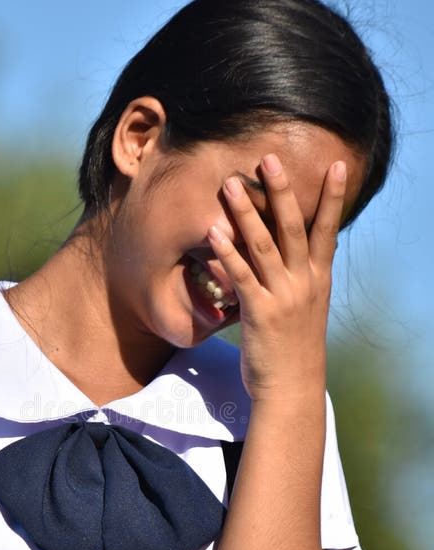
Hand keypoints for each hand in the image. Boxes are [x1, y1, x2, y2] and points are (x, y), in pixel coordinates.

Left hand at [208, 154, 347, 401]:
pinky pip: (241, 277)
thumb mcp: (304, 313)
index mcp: (317, 281)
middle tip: (269, 158)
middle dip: (282, 191)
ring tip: (231, 184)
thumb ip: (299, 284)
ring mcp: (283, 297)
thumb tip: (288, 263)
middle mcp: (304, 284)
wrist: (292, 390)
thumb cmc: (294, 353)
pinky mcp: (260, 313)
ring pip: (264, 245)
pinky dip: (228, 254)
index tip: (336, 166)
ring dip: (246, 213)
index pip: (326, 230)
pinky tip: (214, 233)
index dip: (332, 198)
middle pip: (293, 228)